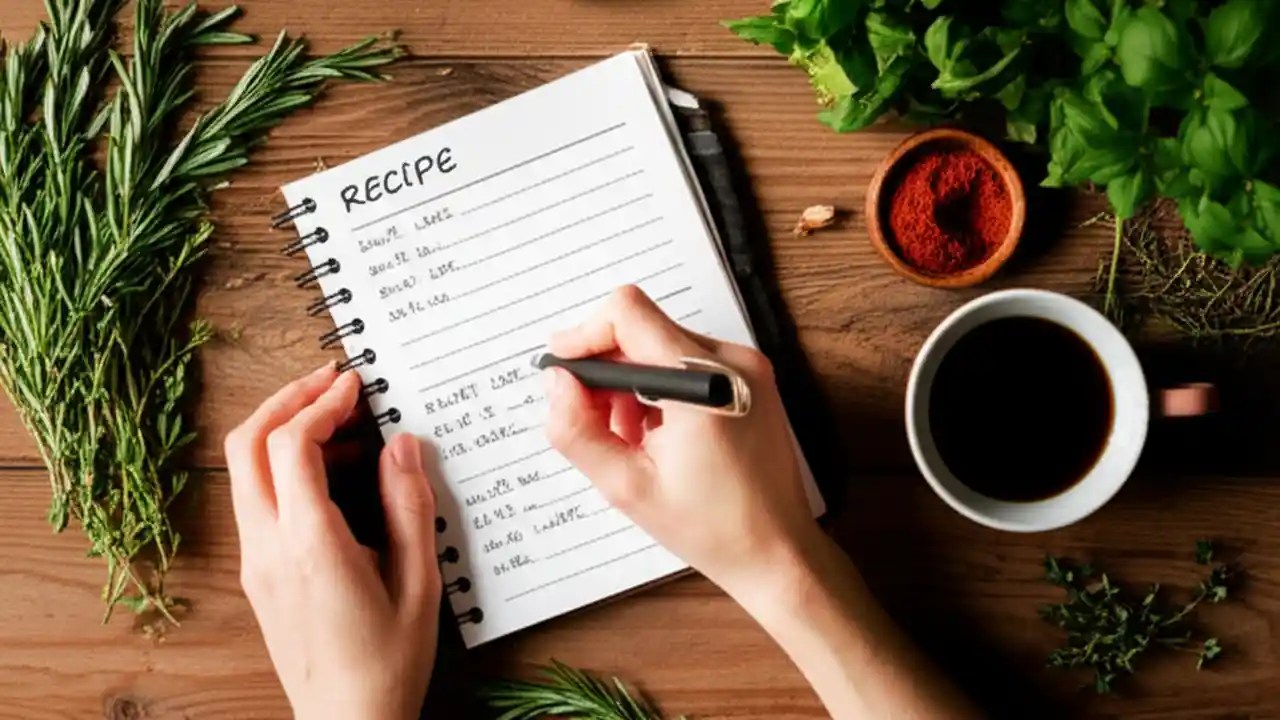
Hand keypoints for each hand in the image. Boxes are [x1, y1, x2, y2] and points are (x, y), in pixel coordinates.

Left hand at [224, 366, 440, 719]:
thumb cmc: (388, 662)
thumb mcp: (418, 582)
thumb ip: (409, 506)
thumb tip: (403, 445)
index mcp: (309, 544)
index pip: (292, 445)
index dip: (321, 403)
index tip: (354, 385)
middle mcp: (269, 547)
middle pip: (247, 443)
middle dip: (286, 399)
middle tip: (331, 381)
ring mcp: (255, 560)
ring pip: (244, 469)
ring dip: (281, 430)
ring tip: (339, 422)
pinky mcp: (258, 572)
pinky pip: (257, 498)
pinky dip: (284, 466)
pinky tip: (331, 471)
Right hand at [542, 285, 819, 595]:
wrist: (777, 552)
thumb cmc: (713, 528)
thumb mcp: (626, 485)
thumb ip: (578, 429)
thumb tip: (557, 383)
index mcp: (704, 381)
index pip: (628, 314)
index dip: (584, 336)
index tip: (562, 368)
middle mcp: (732, 361)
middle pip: (643, 328)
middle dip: (606, 370)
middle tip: (589, 419)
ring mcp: (746, 368)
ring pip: (661, 345)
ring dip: (630, 383)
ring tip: (628, 440)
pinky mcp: (750, 380)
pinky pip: (687, 363)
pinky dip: (658, 389)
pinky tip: (655, 436)